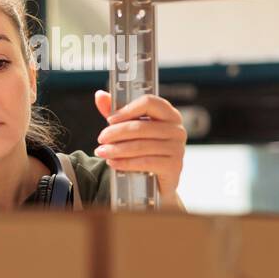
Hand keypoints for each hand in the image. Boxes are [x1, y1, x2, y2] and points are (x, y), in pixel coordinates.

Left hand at [93, 90, 186, 204]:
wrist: (157, 181)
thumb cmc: (146, 149)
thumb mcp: (131, 129)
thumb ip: (117, 112)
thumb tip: (100, 96)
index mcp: (169, 114)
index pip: (149, 102)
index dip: (127, 109)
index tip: (110, 119)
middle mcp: (177, 129)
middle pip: (141, 126)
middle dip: (116, 133)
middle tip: (101, 138)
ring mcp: (178, 148)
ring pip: (141, 145)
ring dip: (117, 149)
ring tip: (102, 152)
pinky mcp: (174, 166)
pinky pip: (146, 162)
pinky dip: (126, 163)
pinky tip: (113, 163)